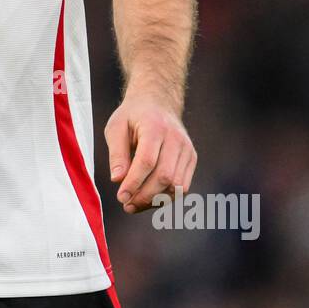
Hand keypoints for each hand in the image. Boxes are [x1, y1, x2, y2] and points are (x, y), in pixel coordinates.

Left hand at [104, 92, 195, 212]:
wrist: (158, 102)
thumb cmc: (133, 116)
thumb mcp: (116, 127)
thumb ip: (117, 154)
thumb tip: (118, 180)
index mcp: (155, 127)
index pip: (147, 161)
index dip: (134, 182)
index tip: (121, 197)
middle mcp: (176, 138)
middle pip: (165, 176)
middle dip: (145, 196)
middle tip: (126, 205)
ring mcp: (187, 149)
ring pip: (176, 185)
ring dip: (155, 201)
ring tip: (135, 204)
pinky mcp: (192, 159)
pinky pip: (183, 186)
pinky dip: (166, 197)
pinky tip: (149, 198)